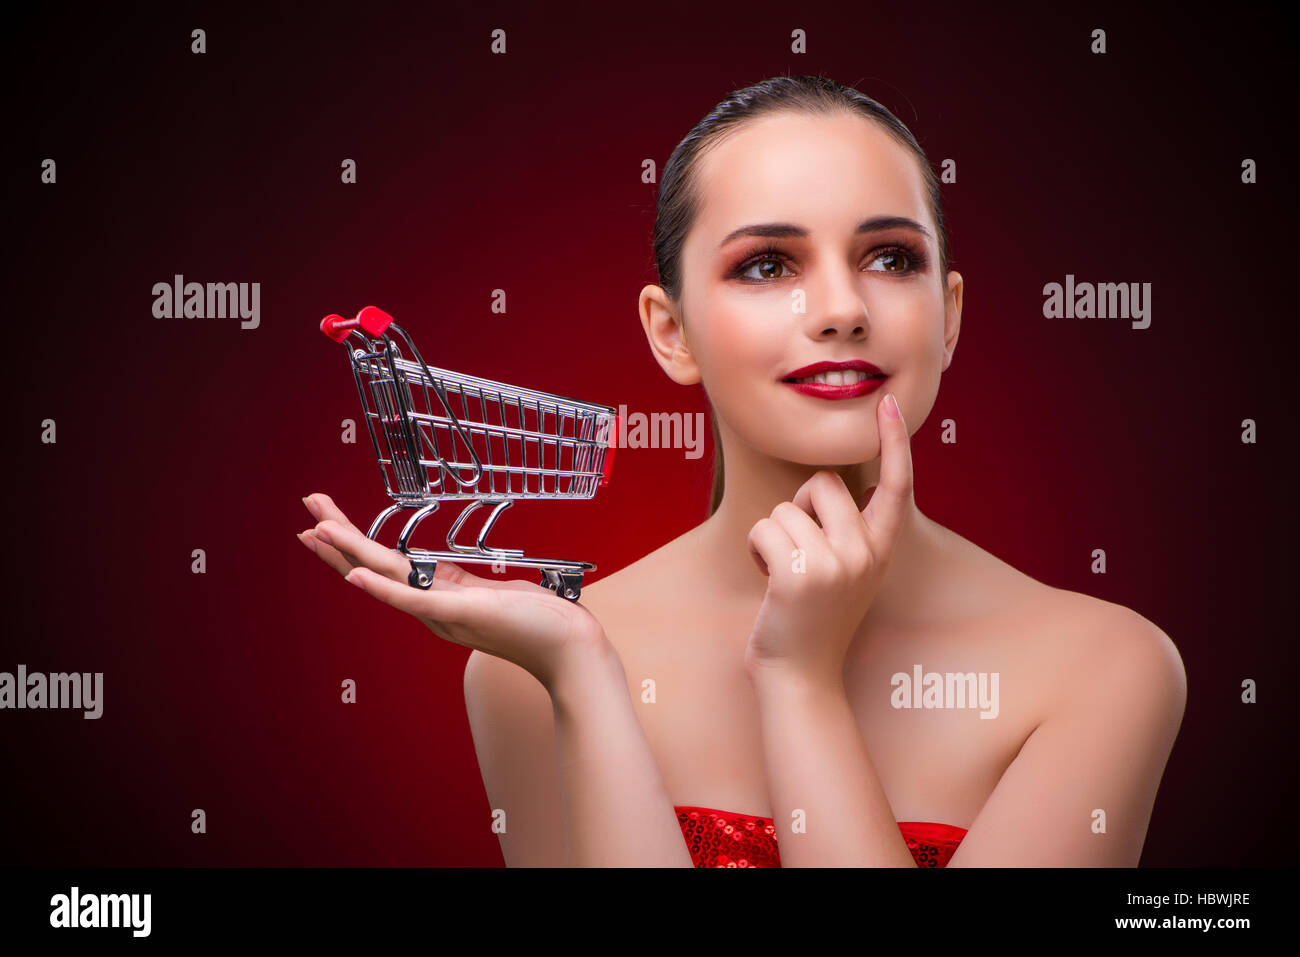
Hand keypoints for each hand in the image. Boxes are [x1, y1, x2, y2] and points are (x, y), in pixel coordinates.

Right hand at [297, 492, 607, 689]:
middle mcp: (432, 608)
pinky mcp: (460, 613)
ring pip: (384, 578)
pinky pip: (412, 600)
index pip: (386, 569)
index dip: (353, 549)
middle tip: (306, 513)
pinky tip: (356, 576)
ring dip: (348, 554)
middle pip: (374, 569)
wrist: (568, 650)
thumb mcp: (495, 594)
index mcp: (438, 598)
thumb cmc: (540, 621)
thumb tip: (450, 574)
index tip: (326, 527)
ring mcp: (442, 613)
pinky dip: (382, 589)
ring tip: (317, 531)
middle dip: (339, 541)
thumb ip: (468, 586)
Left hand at [743, 393, 913, 684]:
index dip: (893, 441)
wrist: (800, 677)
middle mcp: (866, 553)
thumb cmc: (812, 620)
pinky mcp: (800, 573)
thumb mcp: (847, 574)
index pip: (896, 485)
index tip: (888, 404)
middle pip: (823, 484)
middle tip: (798, 553)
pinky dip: (756, 548)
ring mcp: (836, 564)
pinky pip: (764, 527)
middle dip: (799, 508)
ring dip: (773, 534)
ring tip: (782, 575)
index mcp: (881, 550)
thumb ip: (850, 533)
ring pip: (787, 507)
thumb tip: (840, 487)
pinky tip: (767, 581)